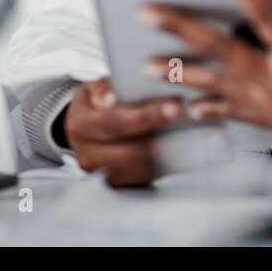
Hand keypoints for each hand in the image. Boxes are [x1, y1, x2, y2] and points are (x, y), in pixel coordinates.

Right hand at [61, 78, 182, 187]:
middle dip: (163, 138)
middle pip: (130, 151)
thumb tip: (115, 97)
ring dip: (167, 153)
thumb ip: (107, 89)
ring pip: (140, 169)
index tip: (174, 106)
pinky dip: (164, 164)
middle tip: (189, 124)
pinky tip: (181, 150)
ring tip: (191, 135)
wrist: (80, 129)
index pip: (115, 122)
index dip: (146, 116)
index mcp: (81, 125)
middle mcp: (88, 153)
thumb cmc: (94, 104)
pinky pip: (144, 178)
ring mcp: (102, 172)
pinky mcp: (118, 182)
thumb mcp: (95, 87)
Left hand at [141, 0, 271, 185]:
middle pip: (218, 51)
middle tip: (148, 13)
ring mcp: (269, 107)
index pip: (264, 13)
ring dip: (178, 73)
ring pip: (213, 86)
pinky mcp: (270, 122)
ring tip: (146, 63)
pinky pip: (230, 113)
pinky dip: (206, 107)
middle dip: (180, 30)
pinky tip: (187, 106)